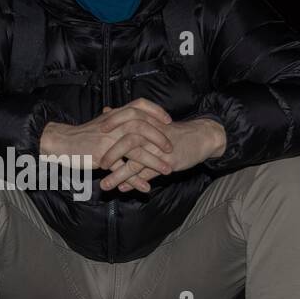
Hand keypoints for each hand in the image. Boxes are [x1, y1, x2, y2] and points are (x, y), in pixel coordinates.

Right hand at [40, 99, 174, 192]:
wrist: (61, 143)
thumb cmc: (82, 135)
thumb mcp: (101, 124)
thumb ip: (115, 120)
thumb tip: (125, 116)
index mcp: (114, 115)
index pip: (139, 105)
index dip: (155, 111)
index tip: (168, 121)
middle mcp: (113, 125)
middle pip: (142, 127)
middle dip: (159, 138)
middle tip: (170, 149)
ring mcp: (107, 141)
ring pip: (135, 150)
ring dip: (153, 161)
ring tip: (166, 170)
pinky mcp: (101, 157)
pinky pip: (122, 169)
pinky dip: (135, 179)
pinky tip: (145, 188)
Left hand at [99, 117, 226, 192]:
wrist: (200, 138)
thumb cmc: (172, 130)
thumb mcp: (152, 120)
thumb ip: (128, 117)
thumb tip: (107, 110)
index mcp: (148, 121)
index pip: (128, 117)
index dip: (113, 122)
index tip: (98, 129)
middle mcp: (153, 134)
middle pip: (129, 141)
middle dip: (112, 153)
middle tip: (99, 163)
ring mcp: (160, 150)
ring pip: (137, 163)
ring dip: (119, 175)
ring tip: (105, 185)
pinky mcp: (168, 163)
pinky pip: (148, 174)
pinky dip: (135, 182)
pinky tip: (123, 188)